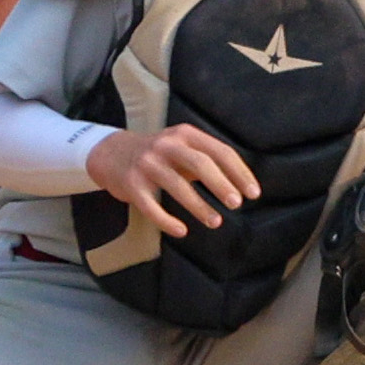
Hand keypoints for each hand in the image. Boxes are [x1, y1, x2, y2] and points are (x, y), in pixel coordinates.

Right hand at [86, 125, 260, 237]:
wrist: (111, 153)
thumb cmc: (159, 154)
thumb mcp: (183, 146)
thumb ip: (208, 158)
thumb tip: (241, 183)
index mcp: (185, 134)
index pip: (219, 151)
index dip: (239, 172)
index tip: (253, 193)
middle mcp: (166, 145)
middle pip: (200, 163)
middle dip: (221, 184)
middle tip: (237, 203)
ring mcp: (147, 164)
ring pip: (177, 186)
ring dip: (199, 206)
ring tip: (216, 222)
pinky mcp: (131, 184)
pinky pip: (151, 205)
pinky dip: (167, 220)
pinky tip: (181, 231)